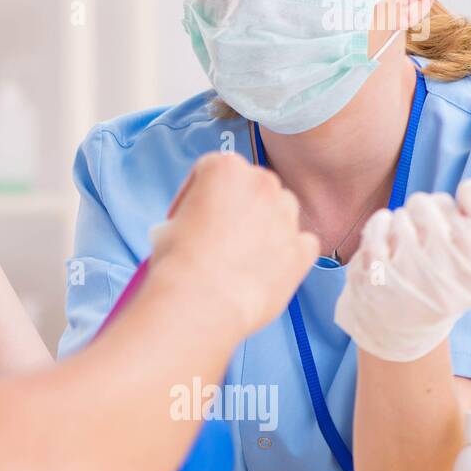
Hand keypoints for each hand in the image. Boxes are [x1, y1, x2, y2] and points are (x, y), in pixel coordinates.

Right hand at [150, 152, 318, 337]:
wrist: (201, 302)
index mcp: (225, 168)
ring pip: (282, 209)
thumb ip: (190, 217)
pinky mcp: (301, 250)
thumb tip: (195, 232)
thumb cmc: (179, 264)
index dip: (195, 194)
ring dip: (265, 225)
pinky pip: (302, 243)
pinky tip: (265, 268)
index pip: (211, 169)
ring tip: (241, 254)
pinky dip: (288, 252)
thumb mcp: (169, 227)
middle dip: (236, 206)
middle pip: (252, 186)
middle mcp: (261, 184)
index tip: (188, 215)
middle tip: (216, 235)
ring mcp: (286, 217)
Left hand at [334, 180, 470, 361]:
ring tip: (404, 237)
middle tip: (420, 224)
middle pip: (433, 207)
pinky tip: (385, 231)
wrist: (396, 326)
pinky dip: (381, 221)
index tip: (444, 219)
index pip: (469, 217)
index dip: (451, 209)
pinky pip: (379, 226)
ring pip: (404, 215)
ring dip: (402, 217)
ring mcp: (407, 282)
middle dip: (424, 207)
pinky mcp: (375, 277)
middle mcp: (445, 284)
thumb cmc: (440, 279)